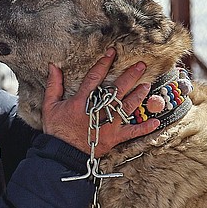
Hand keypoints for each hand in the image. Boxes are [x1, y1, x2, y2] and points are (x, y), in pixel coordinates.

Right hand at [41, 48, 161, 156]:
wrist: (62, 155)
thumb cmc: (56, 130)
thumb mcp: (50, 106)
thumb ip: (53, 85)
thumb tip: (53, 66)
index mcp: (81, 102)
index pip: (94, 78)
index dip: (103, 64)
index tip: (112, 52)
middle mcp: (97, 111)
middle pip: (116, 90)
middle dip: (129, 76)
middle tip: (141, 65)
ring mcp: (108, 125)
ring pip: (127, 108)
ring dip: (138, 96)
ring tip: (147, 85)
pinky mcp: (114, 138)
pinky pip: (132, 133)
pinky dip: (144, 128)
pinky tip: (156, 122)